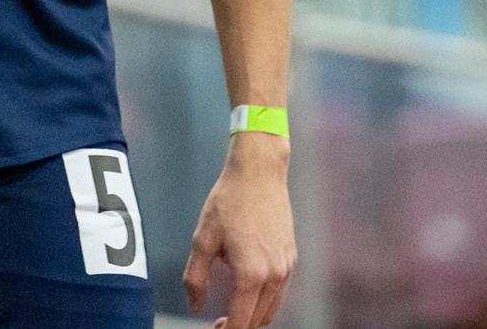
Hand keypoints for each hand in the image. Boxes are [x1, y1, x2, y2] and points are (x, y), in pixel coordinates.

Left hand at [184, 133, 295, 328]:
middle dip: (238, 326)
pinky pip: (279, 292)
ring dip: (252, 317)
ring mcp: (286, 267)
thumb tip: (195, 305)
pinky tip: (247, 291)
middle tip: (218, 323)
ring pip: (271, 309)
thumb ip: (196, 277)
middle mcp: (274, 275)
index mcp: (251, 274)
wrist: (259, 173)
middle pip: (258, 320)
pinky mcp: (291, 258)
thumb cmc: (230, 201)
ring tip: (231, 312)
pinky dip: (264, 301)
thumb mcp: (203, 239)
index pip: (241, 322)